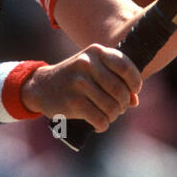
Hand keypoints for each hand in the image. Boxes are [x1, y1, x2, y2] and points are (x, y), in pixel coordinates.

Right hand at [20, 46, 142, 131]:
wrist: (41, 86)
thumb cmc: (75, 78)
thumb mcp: (93, 69)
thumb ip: (116, 79)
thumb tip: (134, 101)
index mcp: (96, 52)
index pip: (125, 67)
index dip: (135, 82)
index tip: (133, 92)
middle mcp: (87, 64)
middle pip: (120, 91)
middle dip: (123, 104)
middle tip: (119, 108)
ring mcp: (79, 83)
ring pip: (111, 107)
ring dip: (113, 116)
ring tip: (108, 116)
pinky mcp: (73, 102)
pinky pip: (99, 119)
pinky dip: (103, 125)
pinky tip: (99, 124)